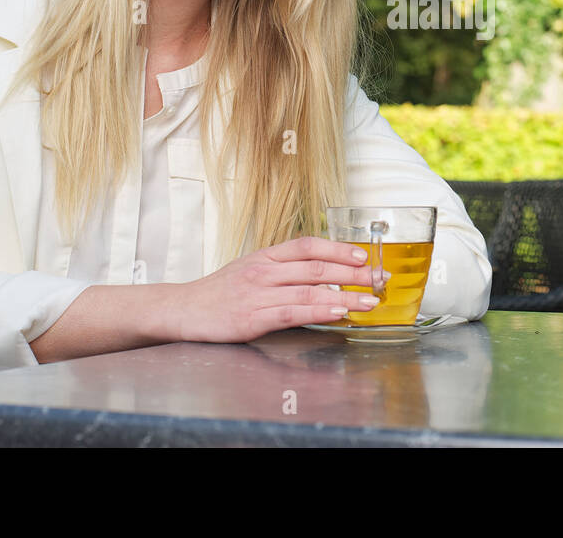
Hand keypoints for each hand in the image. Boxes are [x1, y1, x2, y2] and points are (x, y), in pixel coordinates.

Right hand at [173, 236, 382, 342]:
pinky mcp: (252, 318)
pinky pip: (293, 312)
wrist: (183, 309)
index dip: (338, 248)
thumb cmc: (222, 292)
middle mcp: (264, 270)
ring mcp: (258, 293)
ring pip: (310, 289)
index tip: (363, 255)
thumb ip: (284, 270)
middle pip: (316, 267)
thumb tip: (324, 275)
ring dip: (345, 294)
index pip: (308, 245)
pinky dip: (319, 311)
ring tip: (369, 300)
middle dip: (352, 273)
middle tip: (378, 278)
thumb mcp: (253, 270)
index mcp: (266, 255)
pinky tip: (338, 312)